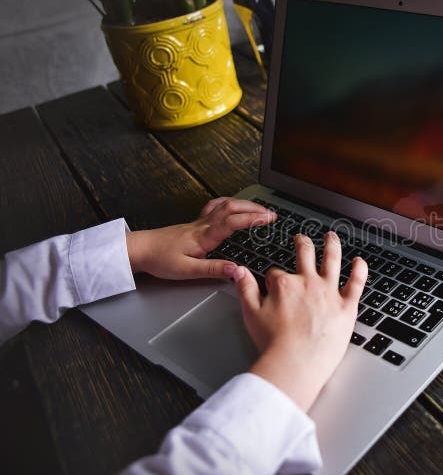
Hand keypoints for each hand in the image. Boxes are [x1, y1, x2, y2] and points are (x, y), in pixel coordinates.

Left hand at [126, 197, 275, 279]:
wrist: (139, 249)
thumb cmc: (160, 259)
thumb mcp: (187, 271)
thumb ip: (213, 269)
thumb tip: (235, 269)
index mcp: (204, 236)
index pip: (232, 222)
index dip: (252, 219)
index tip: (269, 218)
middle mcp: (203, 225)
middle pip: (232, 208)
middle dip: (255, 209)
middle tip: (272, 214)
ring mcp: (199, 222)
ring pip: (225, 204)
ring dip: (245, 204)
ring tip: (260, 209)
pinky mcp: (195, 223)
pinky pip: (215, 207)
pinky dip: (229, 203)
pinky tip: (233, 206)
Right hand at [233, 232, 367, 410]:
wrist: (296, 363)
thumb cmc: (274, 344)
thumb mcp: (251, 313)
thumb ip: (245, 289)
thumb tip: (238, 270)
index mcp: (284, 284)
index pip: (276, 273)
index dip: (273, 280)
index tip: (272, 288)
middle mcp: (308, 282)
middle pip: (305, 254)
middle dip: (302, 244)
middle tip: (301, 239)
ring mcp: (329, 292)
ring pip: (332, 260)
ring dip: (332, 245)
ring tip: (332, 237)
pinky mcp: (346, 306)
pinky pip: (356, 282)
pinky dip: (359, 269)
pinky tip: (359, 261)